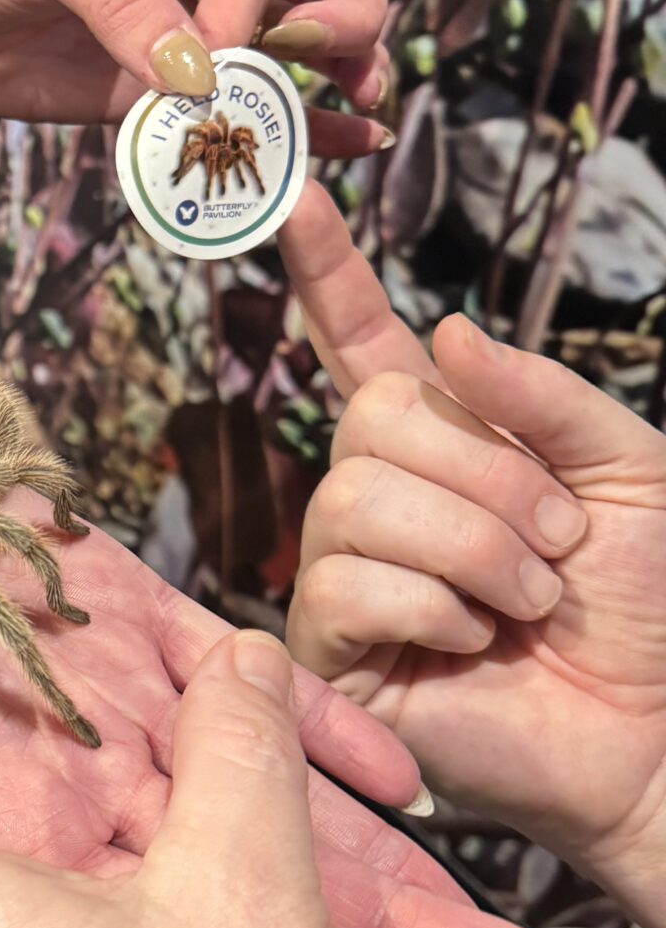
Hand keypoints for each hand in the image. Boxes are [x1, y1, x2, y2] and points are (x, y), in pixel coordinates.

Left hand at [0, 0, 392, 152]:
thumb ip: (122, 1)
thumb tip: (197, 74)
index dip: (242, 20)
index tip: (200, 61)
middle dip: (345, 29)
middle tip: (331, 70)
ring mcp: (200, 29)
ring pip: (307, 49)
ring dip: (343, 78)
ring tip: (364, 111)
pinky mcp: (171, 91)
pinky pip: (251, 110)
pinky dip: (305, 126)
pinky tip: (350, 143)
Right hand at [282, 183, 665, 927]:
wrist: (656, 731)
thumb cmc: (646, 607)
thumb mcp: (628, 471)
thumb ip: (540, 396)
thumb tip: (442, 334)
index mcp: (444, 442)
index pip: (362, 342)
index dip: (328, 272)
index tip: (298, 196)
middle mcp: (378, 495)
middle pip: (373, 418)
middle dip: (489, 474)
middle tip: (556, 540)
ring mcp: (346, 571)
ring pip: (356, 500)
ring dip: (476, 547)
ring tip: (527, 600)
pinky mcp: (331, 651)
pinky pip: (345, 584)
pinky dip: (434, 607)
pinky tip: (470, 642)